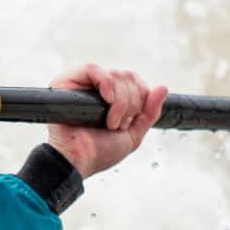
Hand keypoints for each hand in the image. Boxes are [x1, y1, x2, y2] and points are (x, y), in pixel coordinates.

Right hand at [46, 64, 167, 178]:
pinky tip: (106, 100)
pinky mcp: (67, 82)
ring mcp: (82, 84)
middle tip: (118, 125)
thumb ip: (149, 112)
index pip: (135, 82)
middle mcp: (97, 89)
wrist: (79, 160)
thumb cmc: (99, 152)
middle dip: (130, 104)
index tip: (129, 122)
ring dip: (120, 101)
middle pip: (128, 77)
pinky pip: (93, 69)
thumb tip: (162, 88)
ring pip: (115, 75)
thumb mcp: (133, 134)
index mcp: (111, 99)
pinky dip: (106, 84)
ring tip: (109, 122)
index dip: (140, 99)